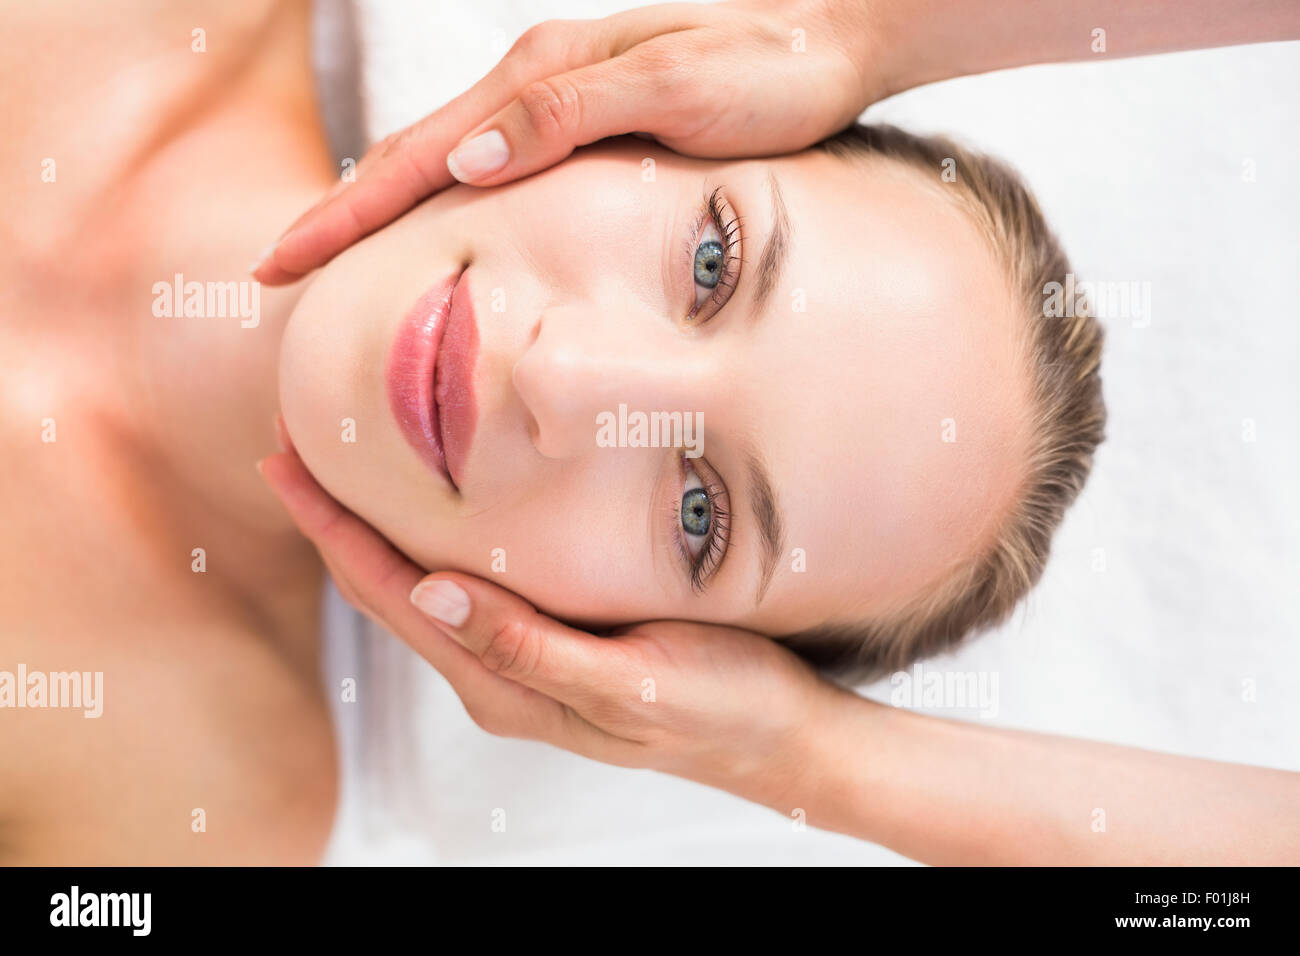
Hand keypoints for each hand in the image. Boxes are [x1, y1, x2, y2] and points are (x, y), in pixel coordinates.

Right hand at [252, 0, 877, 283]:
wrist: (833, 38)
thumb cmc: (770, 72)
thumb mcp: (676, 92)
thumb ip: (570, 120)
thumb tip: (467, 163)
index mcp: (546, 76)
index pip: (421, 156)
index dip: (346, 214)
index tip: (284, 262)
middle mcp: (538, 79)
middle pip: (413, 155)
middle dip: (340, 216)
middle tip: (276, 272)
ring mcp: (558, 94)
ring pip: (444, 158)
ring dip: (380, 209)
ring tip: (328, 258)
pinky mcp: (583, 112)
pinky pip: (488, 161)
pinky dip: (438, 199)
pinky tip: (428, 227)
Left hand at [256, 437, 833, 808]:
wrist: (778, 740)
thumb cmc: (720, 709)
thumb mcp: (631, 682)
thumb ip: (530, 647)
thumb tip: (432, 592)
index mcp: (503, 684)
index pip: (390, 594)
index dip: (331, 528)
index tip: (284, 461)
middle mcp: (496, 673)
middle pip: (387, 589)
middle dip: (332, 520)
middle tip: (290, 445)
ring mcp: (520, 659)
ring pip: (420, 586)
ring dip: (371, 528)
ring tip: (339, 466)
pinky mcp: (552, 640)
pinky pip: (467, 585)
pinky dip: (428, 539)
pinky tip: (433, 507)